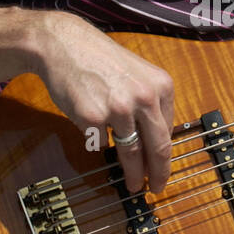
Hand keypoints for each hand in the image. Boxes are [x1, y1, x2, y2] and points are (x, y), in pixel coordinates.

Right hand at [34, 12, 173, 193]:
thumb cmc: (101, 61)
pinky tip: (96, 134)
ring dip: (133, 174)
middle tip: (157, 188)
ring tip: (134, 184)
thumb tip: (157, 143)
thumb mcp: (139, 74)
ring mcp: (118, 108)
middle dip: (158, 174)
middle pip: (157, 147)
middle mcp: (144, 97)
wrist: (65, 45)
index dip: (167, 156)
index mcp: (161, 86)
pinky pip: (100, 143)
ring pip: (131, 152)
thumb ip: (151, 104)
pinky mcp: (92, 117)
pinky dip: (99, 144)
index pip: (169, 132)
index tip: (163, 169)